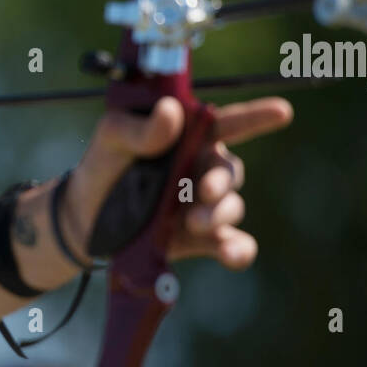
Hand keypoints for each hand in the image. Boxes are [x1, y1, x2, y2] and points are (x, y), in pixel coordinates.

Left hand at [65, 96, 293, 269]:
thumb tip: (171, 112)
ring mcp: (204, 206)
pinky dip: (237, 250)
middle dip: (220, 182)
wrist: (84, 217)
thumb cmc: (104, 165)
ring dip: (220, 214)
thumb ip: (141, 129)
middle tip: (203, 192)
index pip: (226, 124)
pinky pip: (232, 244)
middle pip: (229, 172)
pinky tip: (230, 255)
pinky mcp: (200, 239)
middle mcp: (203, 170)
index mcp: (189, 138)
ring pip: (231, 207)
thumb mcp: (113, 139)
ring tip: (195, 222)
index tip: (282, 112)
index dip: (256, 117)